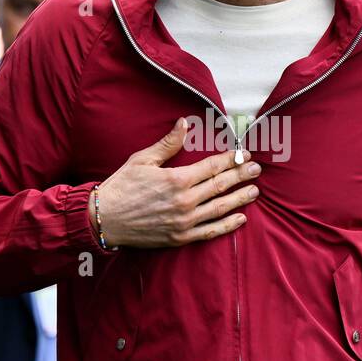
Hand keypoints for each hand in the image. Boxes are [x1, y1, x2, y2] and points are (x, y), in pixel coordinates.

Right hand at [88, 118, 261, 247]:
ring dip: (240, 199)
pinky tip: (240, 218)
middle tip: (256, 169)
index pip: (212, 167)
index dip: (231, 160)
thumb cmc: (122, 186)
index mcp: (177, 179)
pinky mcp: (180, 237)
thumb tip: (185, 123)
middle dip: (241, 176)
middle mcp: (185, 201)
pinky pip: (210, 231)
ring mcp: (184, 221)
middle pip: (221, 186)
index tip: (245, 154)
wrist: (105, 219)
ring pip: (220, 209)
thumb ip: (168, 143)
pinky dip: (227, 225)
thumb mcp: (143, 159)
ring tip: (254, 191)